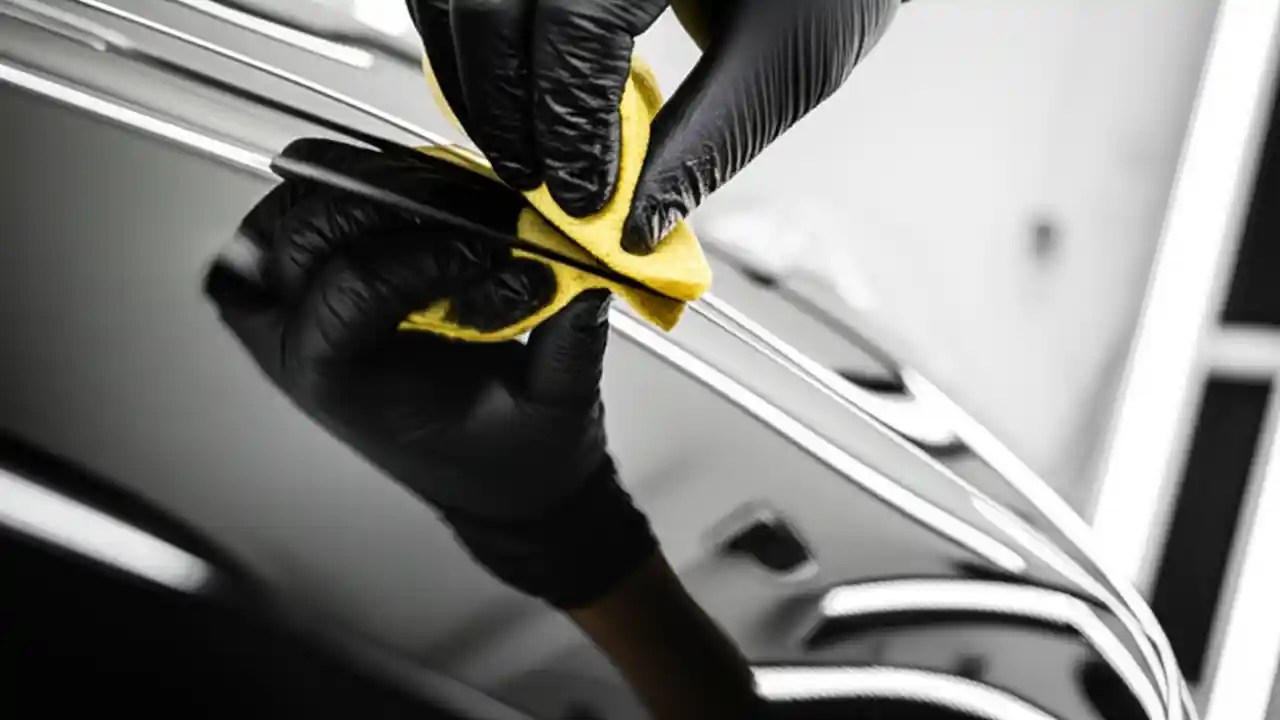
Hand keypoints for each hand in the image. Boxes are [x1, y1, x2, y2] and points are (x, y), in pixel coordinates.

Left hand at [204, 138, 654, 607]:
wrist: (499, 485)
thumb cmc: (517, 454)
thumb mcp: (558, 404)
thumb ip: (571, 341)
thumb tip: (584, 274)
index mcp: (347, 387)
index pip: (354, 287)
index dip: (424, 253)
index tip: (488, 249)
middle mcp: (298, 354)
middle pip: (301, 239)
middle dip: (384, 202)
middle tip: (460, 202)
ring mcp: (286, 327)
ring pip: (272, 226)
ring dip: (343, 191)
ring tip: (423, 192)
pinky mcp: (300, 305)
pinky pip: (271, 239)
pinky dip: (312, 206)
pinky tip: (377, 203)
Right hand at [405, 0, 899, 250]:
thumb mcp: (787, 60)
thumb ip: (705, 144)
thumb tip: (633, 229)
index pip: (578, 24)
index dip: (569, 124)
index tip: (584, 201)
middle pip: (491, 2)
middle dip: (503, 109)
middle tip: (539, 186)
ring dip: (471, 74)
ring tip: (517, 147)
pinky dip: (467, 33)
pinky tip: (503, 88)